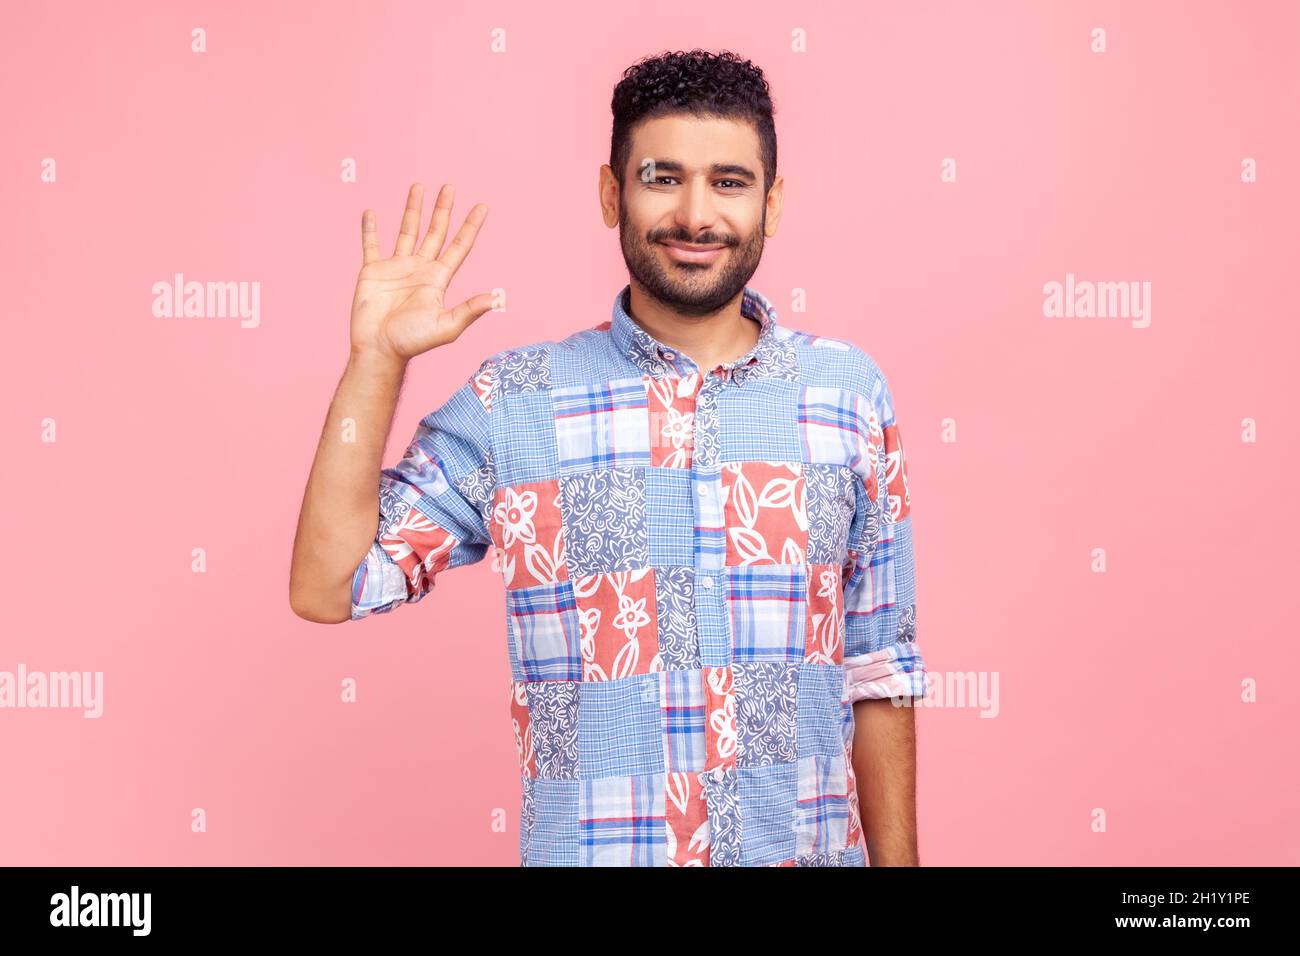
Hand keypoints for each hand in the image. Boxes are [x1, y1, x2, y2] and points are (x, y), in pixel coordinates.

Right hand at [348, 182, 496, 362]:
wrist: (379, 350)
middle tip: (450, 187)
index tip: (483, 206)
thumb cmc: (412, 342)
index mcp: (438, 279)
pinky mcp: (372, 271)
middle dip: (443, 210)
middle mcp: (420, 269)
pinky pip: (371, 244)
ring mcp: (396, 268)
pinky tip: (371, 212)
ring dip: (413, 209)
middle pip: (435, 232)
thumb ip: (470, 310)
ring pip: (407, 231)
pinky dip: (370, 229)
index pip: (459, 247)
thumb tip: (499, 299)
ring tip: (418, 186)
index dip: (470, 227)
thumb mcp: (447, 326)